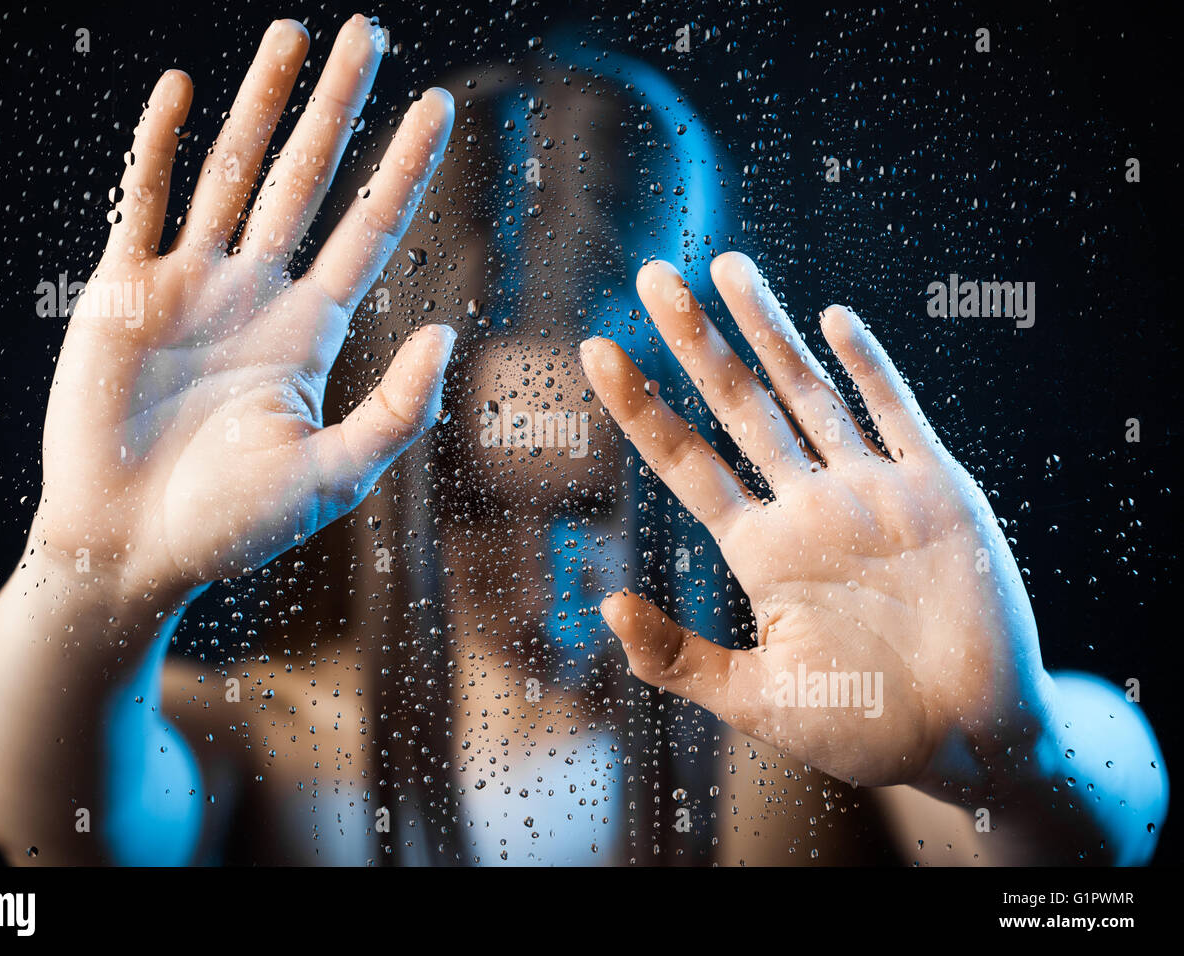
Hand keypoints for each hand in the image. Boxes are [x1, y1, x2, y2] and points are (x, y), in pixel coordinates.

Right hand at [38, 16, 454, 596]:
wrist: (127, 548)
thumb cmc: (231, 527)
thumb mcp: (332, 476)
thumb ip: (395, 410)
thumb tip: (448, 333)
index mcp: (310, 333)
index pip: (370, 230)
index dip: (404, 169)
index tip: (439, 107)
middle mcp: (257, 296)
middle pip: (307, 179)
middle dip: (339, 105)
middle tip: (369, 31)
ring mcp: (190, 287)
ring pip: (233, 173)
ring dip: (262, 104)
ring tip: (293, 34)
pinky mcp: (124, 293)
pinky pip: (144, 202)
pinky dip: (158, 147)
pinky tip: (181, 92)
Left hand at [580, 252, 1048, 788]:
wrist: (971, 739)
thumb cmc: (865, 730)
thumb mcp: (757, 701)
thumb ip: (678, 658)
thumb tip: (605, 605)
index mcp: (760, 550)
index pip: (685, 461)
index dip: (640, 407)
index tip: (594, 352)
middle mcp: (807, 507)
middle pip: (737, 405)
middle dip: (694, 340)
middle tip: (652, 275)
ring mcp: (870, 491)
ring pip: (808, 391)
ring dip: (768, 329)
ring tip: (725, 267)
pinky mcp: (936, 490)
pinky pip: (897, 414)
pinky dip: (867, 367)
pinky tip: (831, 319)